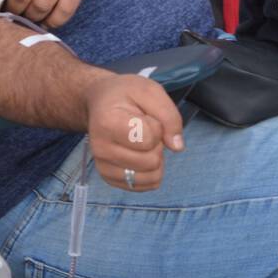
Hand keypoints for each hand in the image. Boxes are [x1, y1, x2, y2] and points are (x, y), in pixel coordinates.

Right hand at [84, 74, 184, 190]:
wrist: (99, 102)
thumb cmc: (125, 94)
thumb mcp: (150, 91)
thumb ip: (169, 116)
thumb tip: (177, 147)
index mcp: (108, 123)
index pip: (150, 139)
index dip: (157, 126)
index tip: (143, 116)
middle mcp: (101, 149)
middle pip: (152, 162)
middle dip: (157, 144)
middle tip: (144, 129)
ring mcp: (103, 167)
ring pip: (151, 177)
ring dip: (155, 158)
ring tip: (141, 141)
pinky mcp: (109, 179)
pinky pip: (144, 186)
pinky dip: (150, 171)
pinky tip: (139, 154)